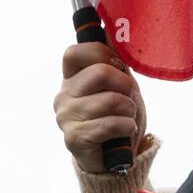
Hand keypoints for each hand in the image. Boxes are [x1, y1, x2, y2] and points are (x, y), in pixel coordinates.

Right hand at [55, 41, 146, 173]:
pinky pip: (109, 123)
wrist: (112, 158)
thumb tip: (109, 34)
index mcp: (71, 80)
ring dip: (130, 109)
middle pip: (100, 73)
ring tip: (128, 118)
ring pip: (110, 100)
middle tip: (129, 97)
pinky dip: (127, 126)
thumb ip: (111, 63)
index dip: (101, 53)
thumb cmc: (115, 118)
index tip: (117, 66)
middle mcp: (63, 97)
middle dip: (125, 84)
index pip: (75, 52)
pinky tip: (125, 131)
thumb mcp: (117, 86)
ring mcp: (65, 118)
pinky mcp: (73, 139)